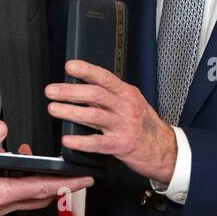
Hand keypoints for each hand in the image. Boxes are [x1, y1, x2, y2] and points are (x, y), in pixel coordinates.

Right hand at [0, 120, 93, 215]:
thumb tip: (2, 128)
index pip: (40, 189)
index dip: (65, 183)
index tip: (83, 179)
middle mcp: (1, 206)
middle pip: (41, 197)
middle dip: (60, 185)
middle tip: (74, 172)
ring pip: (28, 199)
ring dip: (38, 182)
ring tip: (33, 160)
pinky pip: (15, 199)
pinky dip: (22, 185)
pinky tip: (12, 170)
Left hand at [45, 60, 176, 182]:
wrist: (165, 149)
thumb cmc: (145, 126)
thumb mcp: (132, 103)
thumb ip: (110, 96)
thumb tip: (81, 88)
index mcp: (127, 94)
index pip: (104, 78)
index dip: (86, 70)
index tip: (70, 66)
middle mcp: (125, 107)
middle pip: (95, 95)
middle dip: (70, 91)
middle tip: (51, 91)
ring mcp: (123, 126)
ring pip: (94, 115)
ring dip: (70, 111)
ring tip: (54, 109)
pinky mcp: (121, 145)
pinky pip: (97, 143)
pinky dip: (81, 141)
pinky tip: (68, 139)